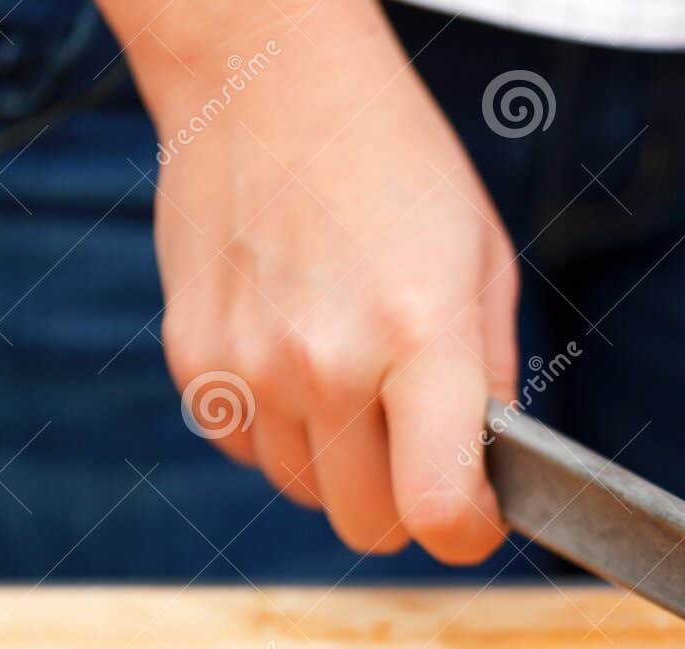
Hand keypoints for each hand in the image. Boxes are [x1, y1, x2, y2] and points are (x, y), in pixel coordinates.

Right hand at [140, 5, 517, 560]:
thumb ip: (492, 381)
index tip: (477, 515)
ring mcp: (247, 366)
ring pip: (306, 495)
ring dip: (342, 467)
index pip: (437, 509)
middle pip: (369, 527)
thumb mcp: (483, 263)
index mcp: (420, 336)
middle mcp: (325, 362)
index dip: (468, 532)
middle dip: (407, 506)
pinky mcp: (192, 360)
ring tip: (357, 378)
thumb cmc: (397, 165)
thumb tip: (491, 471)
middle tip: (422, 449)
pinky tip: (299, 357)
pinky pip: (250, 451)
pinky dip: (284, 432)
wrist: (270, 80)